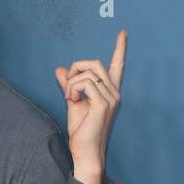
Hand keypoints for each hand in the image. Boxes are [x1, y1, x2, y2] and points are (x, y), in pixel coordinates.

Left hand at [54, 29, 126, 183]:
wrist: (84, 150)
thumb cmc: (81, 130)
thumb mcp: (72, 102)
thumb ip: (68, 85)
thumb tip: (60, 69)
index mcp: (109, 91)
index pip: (117, 66)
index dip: (120, 48)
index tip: (123, 33)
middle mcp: (114, 92)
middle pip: (95, 63)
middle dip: (76, 68)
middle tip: (67, 88)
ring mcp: (111, 98)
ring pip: (88, 72)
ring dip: (72, 82)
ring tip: (70, 98)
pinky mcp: (103, 104)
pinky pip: (85, 83)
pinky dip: (73, 88)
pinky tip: (72, 100)